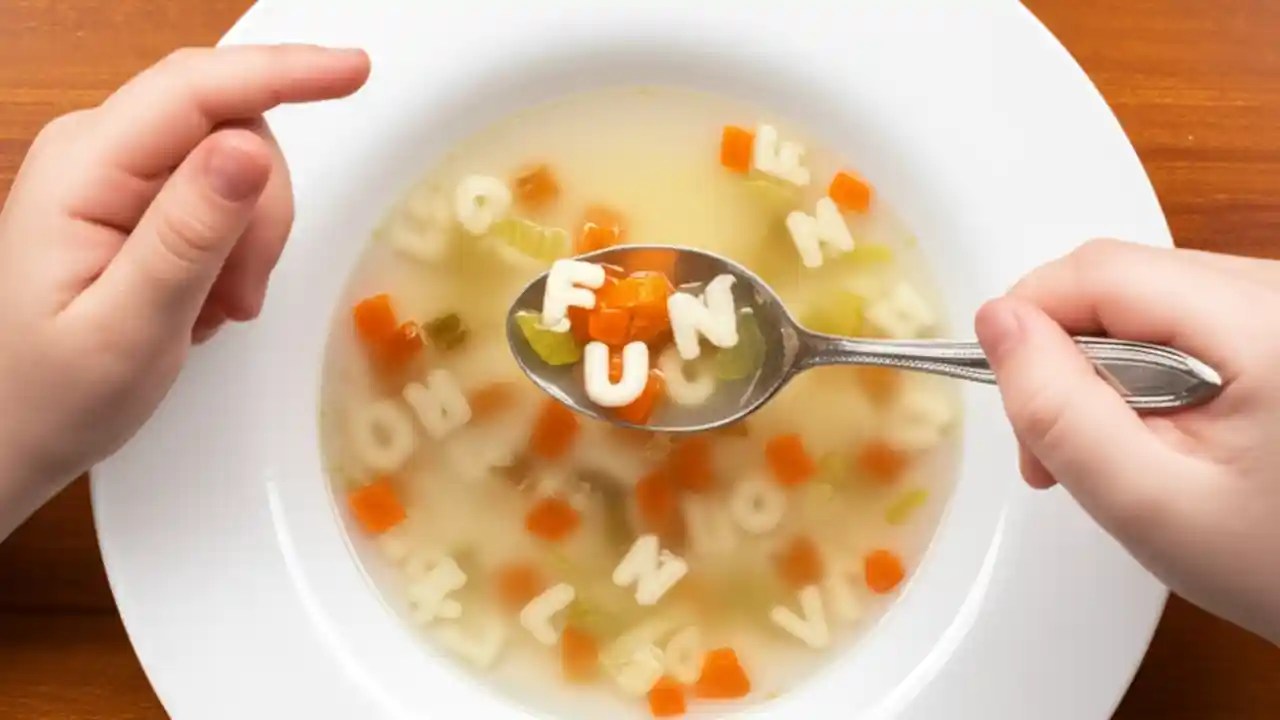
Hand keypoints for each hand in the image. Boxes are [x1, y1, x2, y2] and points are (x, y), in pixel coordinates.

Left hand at [0, 45, 369, 535]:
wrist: (12, 427)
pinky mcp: (140, 191)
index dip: (283, 73)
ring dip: (254, 237)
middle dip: (264, 208)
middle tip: (243, 293)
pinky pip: (226, 189)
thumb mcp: (129, 327)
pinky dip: (239, 246)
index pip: (196, 91)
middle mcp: (99, 148)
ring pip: (240, 160)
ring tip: (217, 306)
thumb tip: (248, 150)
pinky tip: (208, 295)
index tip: (354, 72)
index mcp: (84, 169)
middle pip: (231, 124)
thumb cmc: (52, 392)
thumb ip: (188, 236)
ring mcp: (119, 167)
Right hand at [976, 239, 1279, 643]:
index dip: (1028, 322)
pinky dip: (1150, 371)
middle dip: (1064, 359)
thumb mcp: (1148, 503)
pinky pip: (1185, 319)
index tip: (1012, 399)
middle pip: (1119, 281)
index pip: (1097, 270)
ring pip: (1146, 300)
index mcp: (1264, 324)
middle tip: (1058, 454)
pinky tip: (1166, 432)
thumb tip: (997, 324)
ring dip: (1104, 369)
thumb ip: (1060, 409)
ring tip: (1119, 453)